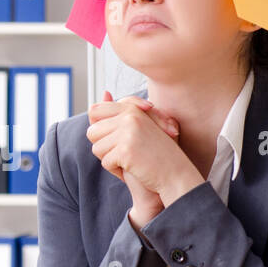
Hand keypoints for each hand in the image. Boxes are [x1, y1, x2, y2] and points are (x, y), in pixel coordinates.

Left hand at [88, 92, 175, 226]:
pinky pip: (105, 162)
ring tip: (130, 161)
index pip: (95, 111)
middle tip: (124, 153)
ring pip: (97, 148)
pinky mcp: (126, 149)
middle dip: (103, 147)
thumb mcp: (138, 127)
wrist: (175, 173)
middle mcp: (130, 115)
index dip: (99, 128)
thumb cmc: (156, 152)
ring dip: (110, 160)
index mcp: (131, 108)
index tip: (117, 139)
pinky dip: (116, 170)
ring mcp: (128, 131)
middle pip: (92, 132)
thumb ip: (118, 112)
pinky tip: (132, 169)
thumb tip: (104, 93)